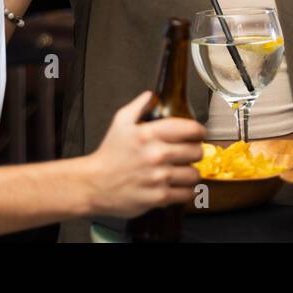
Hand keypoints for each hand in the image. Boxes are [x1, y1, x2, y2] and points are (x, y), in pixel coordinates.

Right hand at [85, 92, 206, 217]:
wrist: (93, 184)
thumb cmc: (108, 155)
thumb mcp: (120, 122)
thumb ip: (138, 106)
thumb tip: (151, 95)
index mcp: (149, 134)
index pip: (191, 129)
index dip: (199, 131)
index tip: (198, 134)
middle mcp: (156, 154)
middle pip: (196, 151)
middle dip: (195, 152)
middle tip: (189, 154)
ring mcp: (158, 177)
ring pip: (194, 174)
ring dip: (191, 173)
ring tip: (184, 171)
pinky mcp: (158, 197)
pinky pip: (186, 194)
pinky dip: (186, 191)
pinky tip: (179, 187)